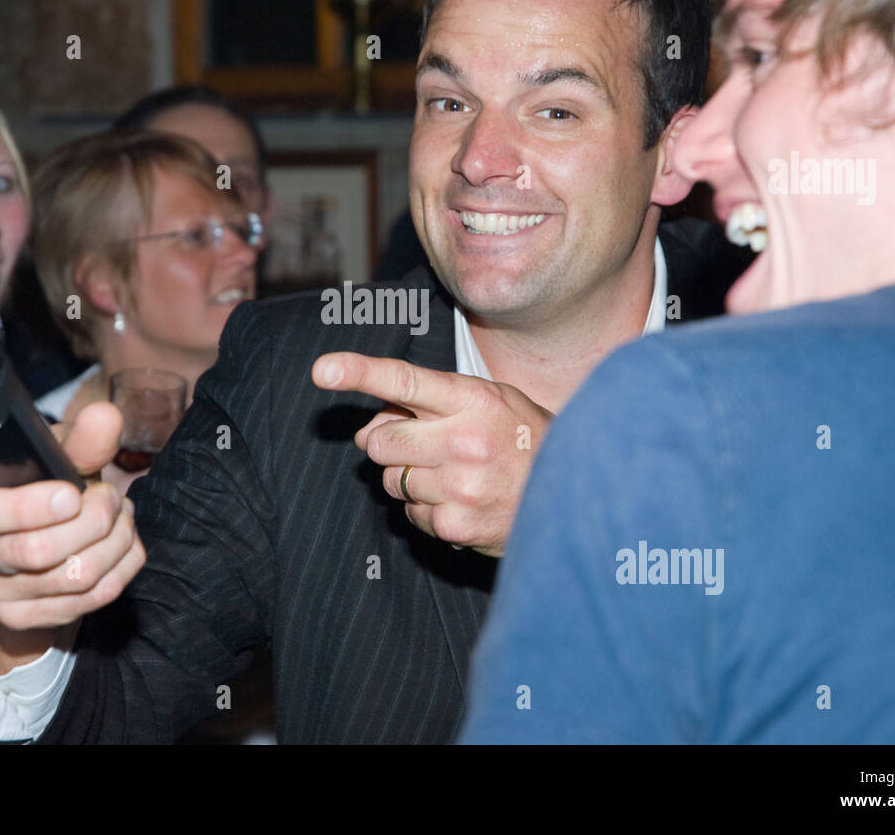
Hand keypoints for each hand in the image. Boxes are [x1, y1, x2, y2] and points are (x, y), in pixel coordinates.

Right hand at [0, 401, 146, 645]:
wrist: (28, 534)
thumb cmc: (37, 481)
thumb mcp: (50, 454)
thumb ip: (78, 440)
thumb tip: (106, 417)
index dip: (30, 507)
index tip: (73, 494)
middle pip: (36, 552)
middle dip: (93, 520)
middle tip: (111, 496)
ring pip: (72, 578)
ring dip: (116, 541)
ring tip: (121, 514)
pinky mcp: (22, 619)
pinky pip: (92, 600)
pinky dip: (122, 566)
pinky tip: (122, 542)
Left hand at [312, 353, 551, 556]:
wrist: (572, 496)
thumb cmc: (524, 440)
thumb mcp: (490, 401)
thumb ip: (431, 402)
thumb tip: (370, 425)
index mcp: (472, 401)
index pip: (405, 382)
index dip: (359, 373)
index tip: (322, 369)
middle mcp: (463, 441)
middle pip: (380, 439)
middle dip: (390, 442)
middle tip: (424, 445)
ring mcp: (458, 487)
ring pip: (390, 480)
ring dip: (408, 477)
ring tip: (452, 475)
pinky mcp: (455, 525)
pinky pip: (409, 515)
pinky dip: (426, 510)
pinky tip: (460, 502)